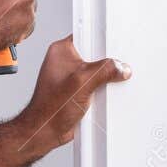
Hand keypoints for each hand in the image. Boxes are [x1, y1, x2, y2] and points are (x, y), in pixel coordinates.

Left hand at [13, 35, 130, 152]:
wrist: (46, 131)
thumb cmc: (51, 108)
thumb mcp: (82, 82)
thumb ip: (104, 70)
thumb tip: (120, 67)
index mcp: (60, 51)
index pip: (86, 35)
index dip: (102, 41)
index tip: (114, 47)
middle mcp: (65, 62)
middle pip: (95, 55)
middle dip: (105, 64)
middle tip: (111, 71)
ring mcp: (71, 77)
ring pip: (97, 72)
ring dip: (103, 80)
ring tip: (102, 87)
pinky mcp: (77, 90)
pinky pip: (95, 85)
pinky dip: (101, 91)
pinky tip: (101, 97)